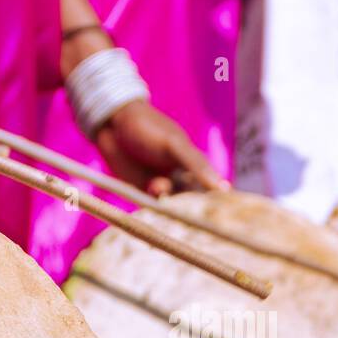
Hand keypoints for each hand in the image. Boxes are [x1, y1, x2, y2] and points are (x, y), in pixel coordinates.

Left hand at [93, 100, 226, 196]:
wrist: (112, 124)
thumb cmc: (148, 128)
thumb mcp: (174, 145)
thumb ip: (197, 165)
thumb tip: (224, 189)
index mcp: (196, 167)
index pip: (214, 189)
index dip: (218, 202)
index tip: (220, 212)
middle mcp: (182, 180)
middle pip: (194, 204)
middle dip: (191, 208)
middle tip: (181, 198)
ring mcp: (163, 188)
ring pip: (173, 207)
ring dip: (169, 203)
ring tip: (156, 184)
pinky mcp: (144, 194)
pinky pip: (153, 208)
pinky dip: (152, 206)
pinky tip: (148, 189)